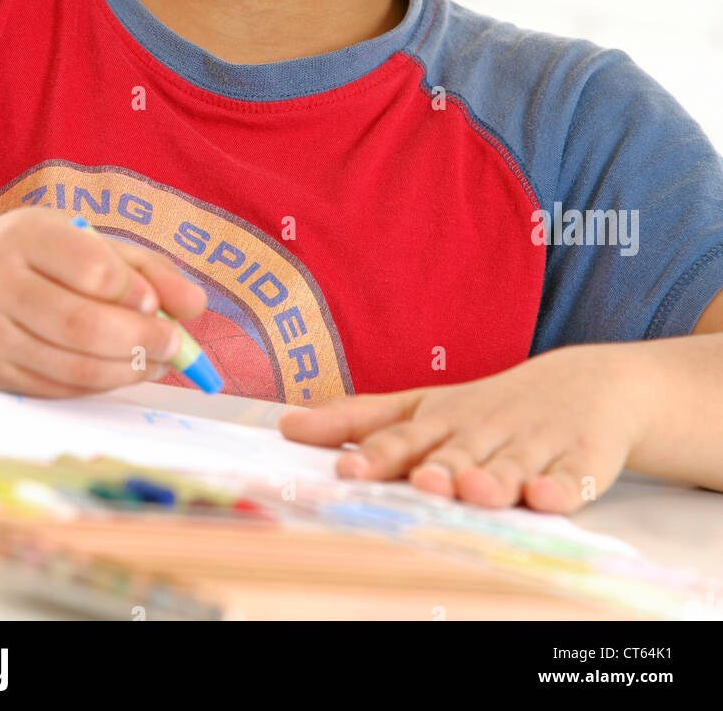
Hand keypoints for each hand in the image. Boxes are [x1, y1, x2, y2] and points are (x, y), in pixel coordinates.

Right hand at [0, 207, 206, 397]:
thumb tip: (197, 306)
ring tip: (158, 360)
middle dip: (139, 338)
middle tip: (175, 344)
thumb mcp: (83, 240)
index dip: (131, 290)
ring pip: (70, 365)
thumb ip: (145, 267)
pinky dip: (99, 385)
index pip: (88, 267)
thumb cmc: (32, 256)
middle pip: (80, 324)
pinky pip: (56, 388)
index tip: (155, 302)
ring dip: (126, 369)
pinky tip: (123, 371)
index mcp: (25, 236)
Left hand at [279, 345, 651, 511]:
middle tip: (418, 482)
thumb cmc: (491, 405)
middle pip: (458, 453)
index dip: (377, 455)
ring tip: (471, 491)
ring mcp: (536, 444)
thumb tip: (287, 425)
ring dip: (492, 479)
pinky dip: (562, 487)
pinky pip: (574, 477)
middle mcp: (487, 430)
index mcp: (446, 418)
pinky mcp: (583, 459)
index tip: (346, 471)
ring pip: (511, 466)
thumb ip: (359, 419)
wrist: (591, 382)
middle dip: (437, 468)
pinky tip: (548, 497)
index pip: (406, 437)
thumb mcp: (426, 406)